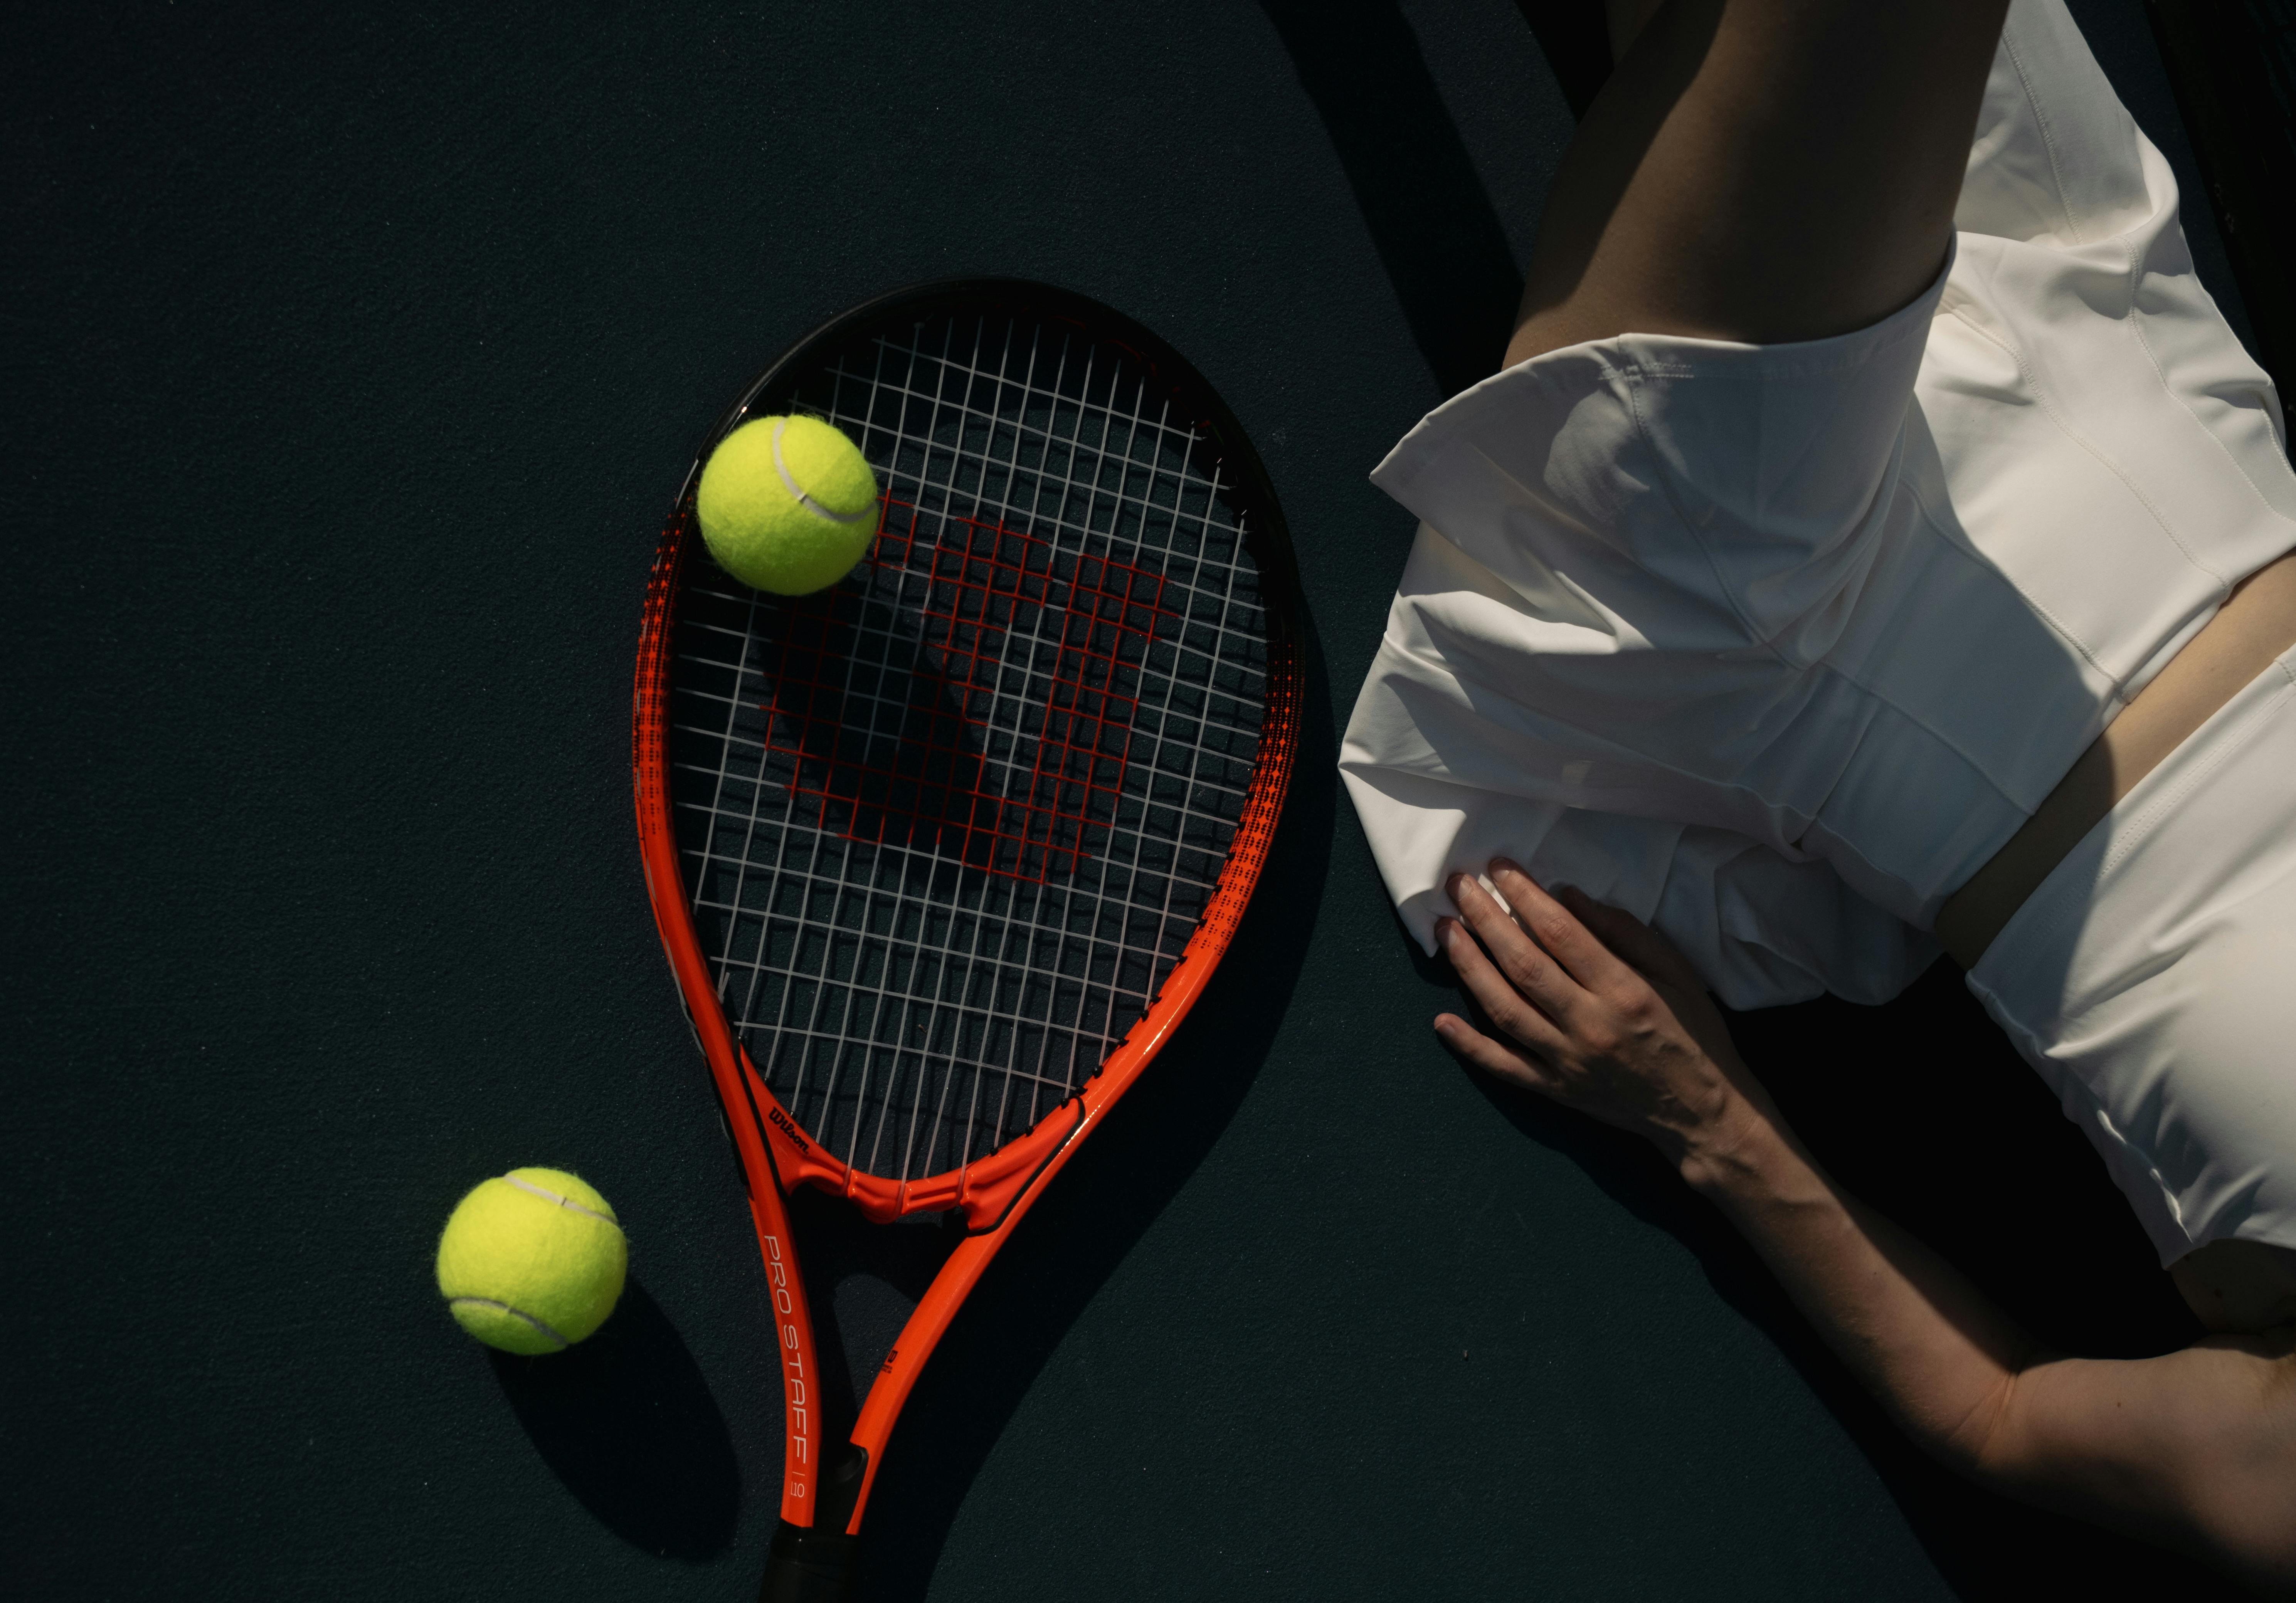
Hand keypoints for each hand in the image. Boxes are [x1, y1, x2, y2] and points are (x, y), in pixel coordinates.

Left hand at [1434, 860, 1777, 1181]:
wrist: (1703, 1114)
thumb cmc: (1694, 1035)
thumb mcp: (1678, 974)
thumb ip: (1625, 933)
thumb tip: (1569, 897)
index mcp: (1624, 991)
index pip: (1561, 933)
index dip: (1525, 895)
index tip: (1500, 867)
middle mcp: (1590, 1026)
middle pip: (1523, 965)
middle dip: (1485, 921)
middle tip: (1458, 886)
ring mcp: (1568, 1061)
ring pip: (1504, 1010)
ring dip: (1469, 968)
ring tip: (1446, 931)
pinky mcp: (1556, 1090)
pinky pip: (1504, 1067)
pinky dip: (1469, 1045)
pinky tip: (1441, 1020)